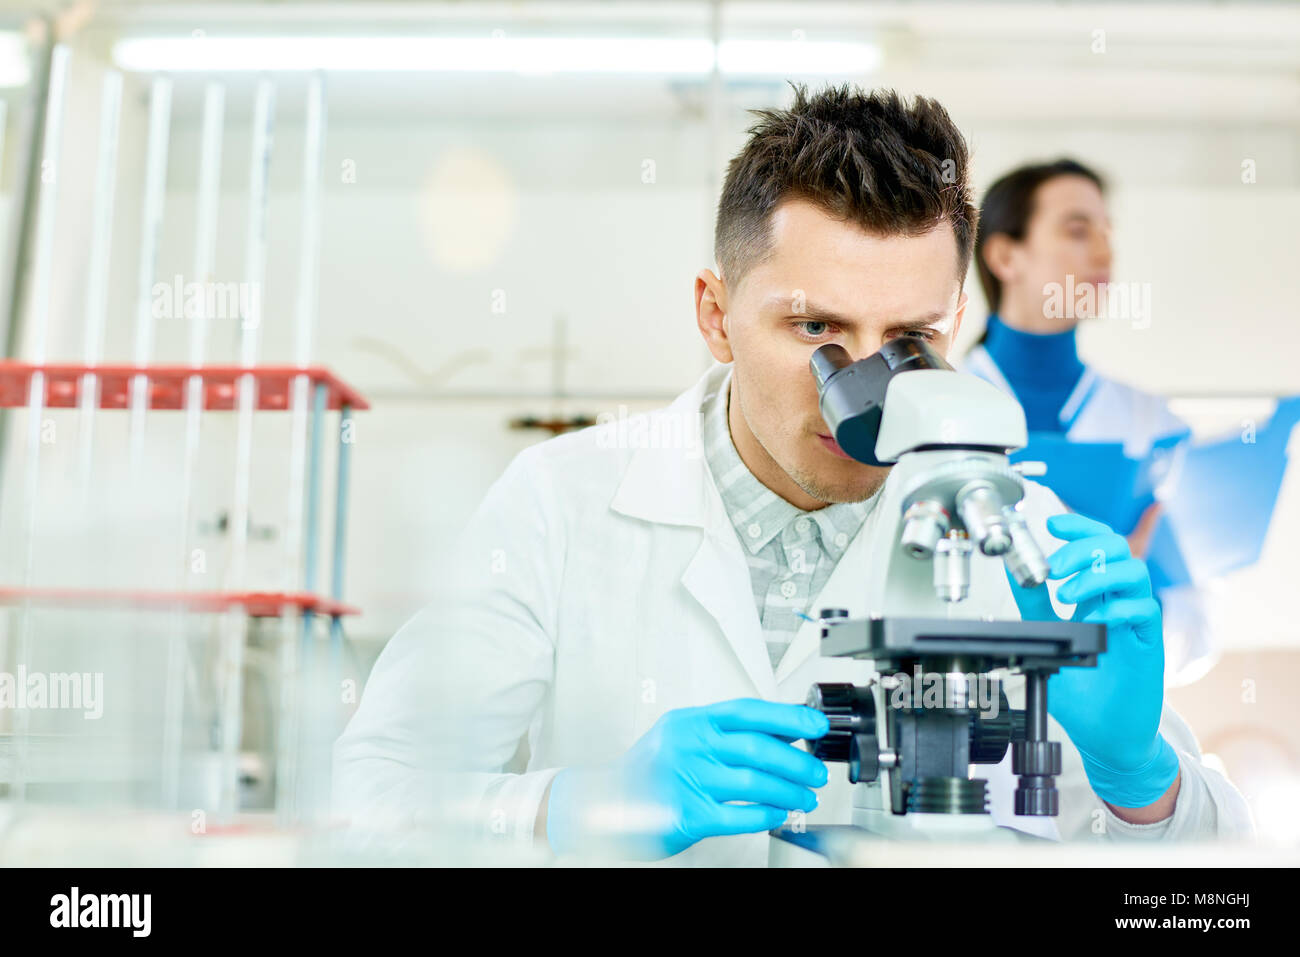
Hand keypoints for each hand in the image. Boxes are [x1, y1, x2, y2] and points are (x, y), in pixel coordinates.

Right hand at [545, 698, 828, 859]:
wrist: (608, 801)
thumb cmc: (651, 769)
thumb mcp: (685, 736)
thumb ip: (726, 732)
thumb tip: (782, 729)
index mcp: (692, 721)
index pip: (747, 711)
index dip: (787, 716)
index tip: (815, 724)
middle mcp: (689, 746)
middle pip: (757, 748)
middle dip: (797, 762)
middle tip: (815, 772)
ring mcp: (687, 780)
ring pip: (754, 783)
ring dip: (790, 791)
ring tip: (805, 796)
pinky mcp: (688, 814)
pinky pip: (740, 815)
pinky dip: (767, 814)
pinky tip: (779, 814)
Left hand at [1006, 512, 1179, 808]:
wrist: (1107, 737)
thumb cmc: (1082, 695)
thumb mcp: (1050, 642)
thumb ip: (1036, 609)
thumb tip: (1016, 574)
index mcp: (1095, 597)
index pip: (1095, 546)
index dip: (1078, 528)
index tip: (1051, 524)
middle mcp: (1117, 602)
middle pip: (1117, 548)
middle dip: (1083, 546)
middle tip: (1055, 565)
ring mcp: (1135, 621)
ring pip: (1133, 572)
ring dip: (1096, 575)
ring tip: (1067, 594)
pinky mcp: (1150, 644)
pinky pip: (1145, 610)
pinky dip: (1120, 607)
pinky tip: (1098, 620)